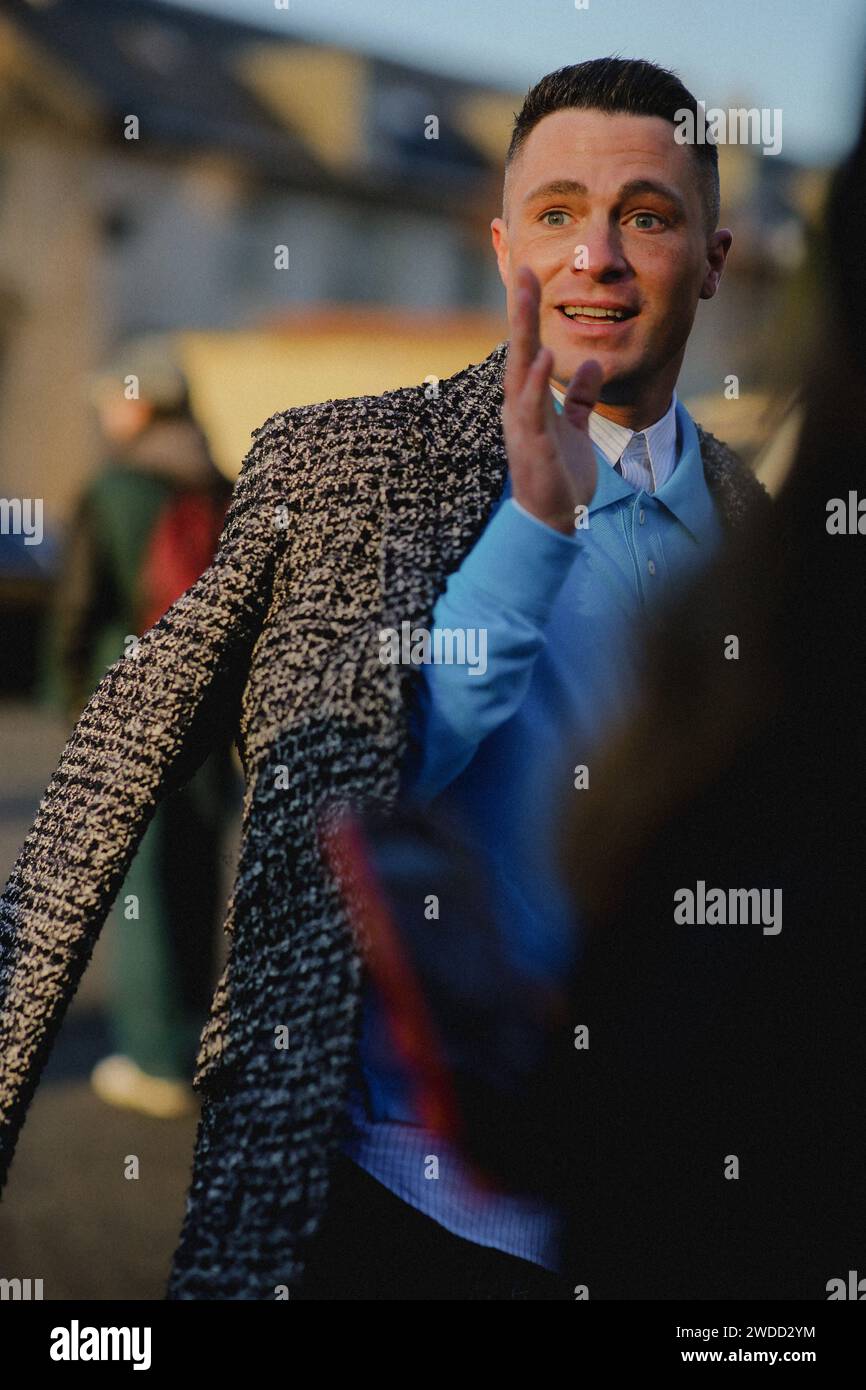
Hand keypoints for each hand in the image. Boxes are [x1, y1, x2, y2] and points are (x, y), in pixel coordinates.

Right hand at [502, 266, 602, 534]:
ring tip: (525, 296)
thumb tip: (591, 363)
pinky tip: (542, 355)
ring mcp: (522, 424)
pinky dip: (536, 381)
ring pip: (519, 370)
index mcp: (528, 401)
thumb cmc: (561, 476)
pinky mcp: (532, 444)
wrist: (555, 520)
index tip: (532, 276)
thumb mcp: (577, 427)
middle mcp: (519, 407)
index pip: (528, 349)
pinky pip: (533, 407)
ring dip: (522, 332)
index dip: (529, 314)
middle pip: (519, 350)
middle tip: (522, 270)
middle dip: (520, 310)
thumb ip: (582, 396)